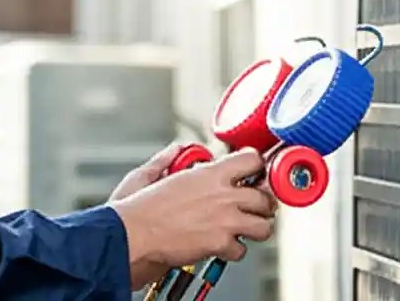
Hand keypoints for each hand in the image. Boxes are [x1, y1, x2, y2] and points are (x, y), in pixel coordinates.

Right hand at [108, 148, 276, 288]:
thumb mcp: (152, 173)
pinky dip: (233, 250)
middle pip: (265, 197)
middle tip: (254, 206)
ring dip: (256, 228)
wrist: (133, 235)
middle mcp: (222, 195)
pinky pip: (242, 250)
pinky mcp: (220, 244)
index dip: (256, 167)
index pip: (252, 160)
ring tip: (245, 228)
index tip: (254, 173)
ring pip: (264, 226)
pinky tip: (222, 245)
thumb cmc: (139, 209)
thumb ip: (168, 159)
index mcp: (209, 174)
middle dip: (263, 203)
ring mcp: (225, 220)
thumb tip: (175, 149)